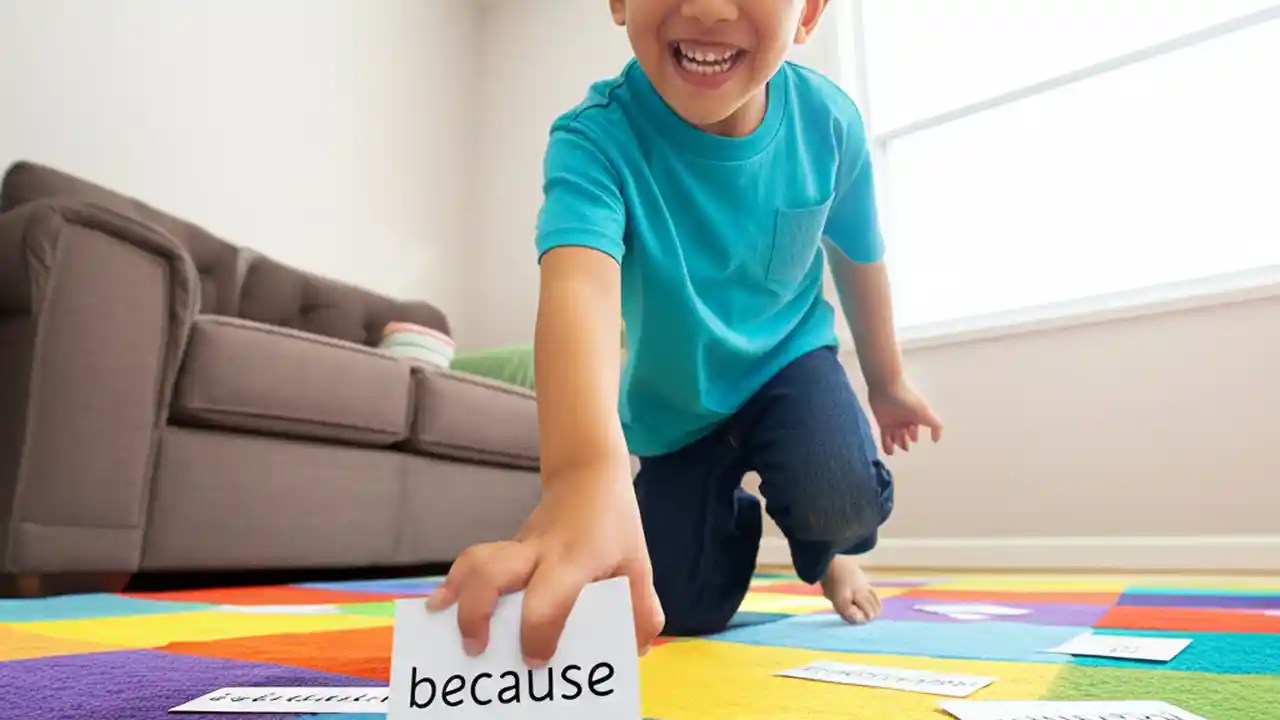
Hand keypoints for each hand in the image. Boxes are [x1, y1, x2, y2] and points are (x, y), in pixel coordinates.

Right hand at [425, 463, 664, 665]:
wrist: (589, 477)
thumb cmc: (615, 529)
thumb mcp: (638, 564)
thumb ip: (643, 609)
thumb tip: (635, 650)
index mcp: (574, 562)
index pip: (548, 598)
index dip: (537, 631)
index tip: (534, 659)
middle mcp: (540, 553)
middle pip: (495, 572)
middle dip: (478, 611)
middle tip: (477, 648)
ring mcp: (519, 548)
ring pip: (478, 560)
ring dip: (456, 591)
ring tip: (441, 620)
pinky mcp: (507, 548)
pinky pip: (474, 561)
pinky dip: (453, 583)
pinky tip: (438, 604)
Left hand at [868, 378, 942, 455]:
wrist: (886, 389)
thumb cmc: (907, 401)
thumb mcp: (925, 414)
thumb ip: (935, 426)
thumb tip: (936, 440)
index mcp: (917, 416)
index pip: (918, 429)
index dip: (915, 434)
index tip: (914, 439)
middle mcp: (905, 420)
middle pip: (907, 435)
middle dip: (906, 441)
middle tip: (905, 445)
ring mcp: (893, 422)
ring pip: (896, 438)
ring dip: (898, 443)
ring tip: (897, 447)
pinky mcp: (883, 423)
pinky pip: (885, 437)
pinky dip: (887, 446)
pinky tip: (889, 452)